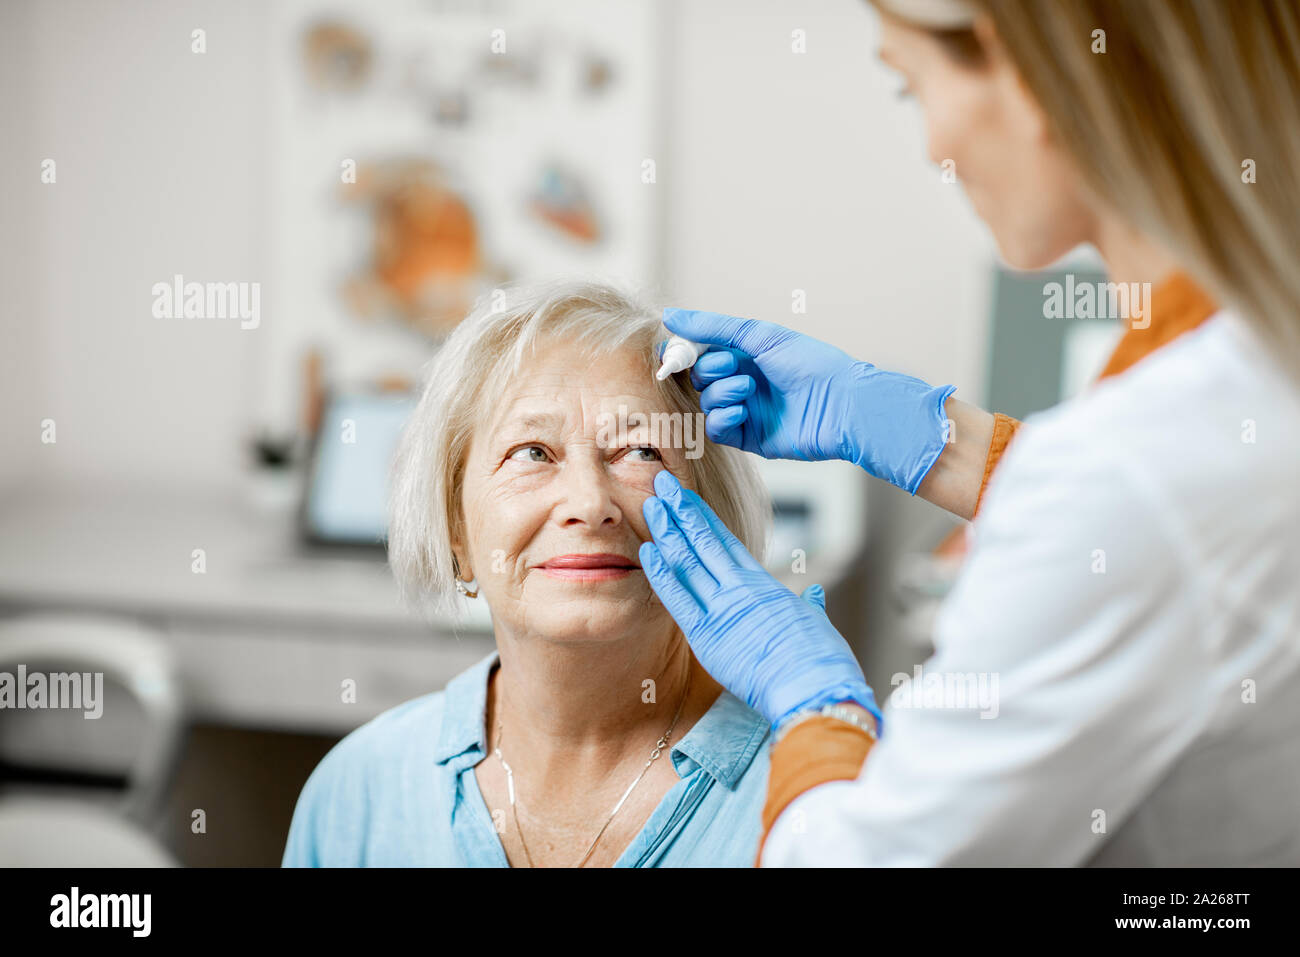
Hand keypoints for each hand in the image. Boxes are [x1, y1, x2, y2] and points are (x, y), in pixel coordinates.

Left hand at [639, 469, 882, 729]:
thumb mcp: (817, 624)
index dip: (701, 515)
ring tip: (650, 505)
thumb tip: (813, 594)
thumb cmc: (822, 663)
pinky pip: (679, 600)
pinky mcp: (709, 636)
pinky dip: (662, 574)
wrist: (816, 690)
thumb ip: (810, 605)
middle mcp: (741, 590)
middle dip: (679, 510)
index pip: (725, 540)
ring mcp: (723, 610)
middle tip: (660, 484)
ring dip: (667, 532)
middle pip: (703, 541)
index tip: (684, 496)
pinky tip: (648, 551)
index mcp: (764, 585)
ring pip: (689, 562)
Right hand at [663, 307, 956, 493]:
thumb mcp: (758, 335)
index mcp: (746, 355)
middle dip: (710, 371)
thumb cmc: (809, 363)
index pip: (702, 353)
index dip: (687, 353)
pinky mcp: (750, 438)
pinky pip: (717, 430)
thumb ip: (712, 327)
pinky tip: (742, 410)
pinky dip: (722, 418)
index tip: (675, 351)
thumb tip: (669, 315)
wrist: (841, 403)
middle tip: (733, 366)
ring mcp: (746, 411)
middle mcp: (744, 382)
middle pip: (700, 379)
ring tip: (748, 388)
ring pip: (707, 404)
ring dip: (721, 393)